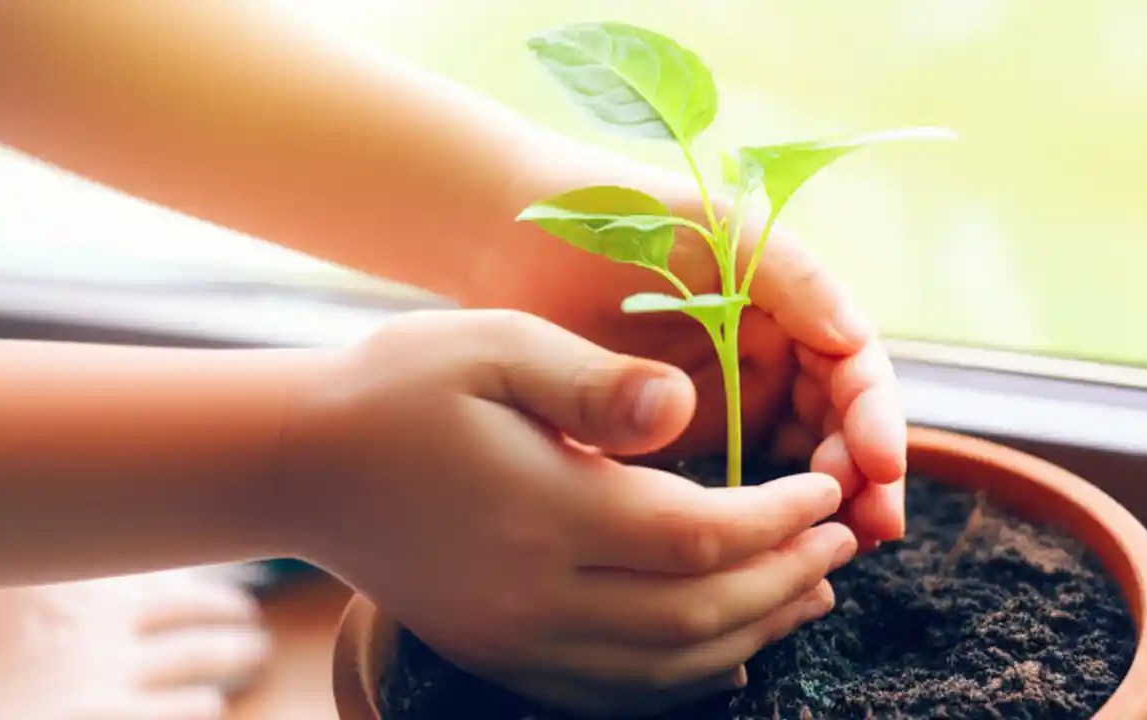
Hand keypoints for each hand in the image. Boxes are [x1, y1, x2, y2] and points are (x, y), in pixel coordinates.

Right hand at [282, 310, 856, 714]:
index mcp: (549, 511)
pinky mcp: (498, 653)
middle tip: (838, 546)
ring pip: (664, 665)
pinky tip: (722, 653)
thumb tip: (690, 408)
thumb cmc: (403, 389)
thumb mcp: (498, 348)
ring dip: (750, 633)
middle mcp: (537, 594)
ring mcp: (515, 638)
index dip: (778, 521)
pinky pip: (612, 690)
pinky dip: (682, 677)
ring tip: (808, 597)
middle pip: (697, 613)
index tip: (823, 493)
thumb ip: (599, 385)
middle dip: (783, 580)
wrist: (307, 463)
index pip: (701, 536)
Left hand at [470, 141, 905, 548]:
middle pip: (841, 420)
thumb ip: (788, 277)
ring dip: (828, 498)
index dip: (876, 416)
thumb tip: (854, 340)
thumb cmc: (616, 213)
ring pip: (801, 454)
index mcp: (788, 298)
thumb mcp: (713, 230)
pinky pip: (739, 475)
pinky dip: (765, 510)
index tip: (876, 465)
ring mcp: (729, 390)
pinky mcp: (682, 428)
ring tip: (840, 544)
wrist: (510, 236)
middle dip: (865, 473)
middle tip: (869, 526)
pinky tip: (773, 544)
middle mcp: (770, 346)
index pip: (854, 365)